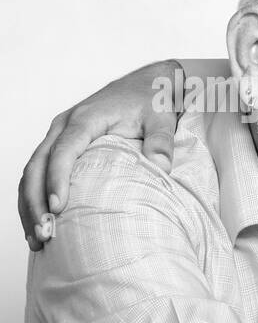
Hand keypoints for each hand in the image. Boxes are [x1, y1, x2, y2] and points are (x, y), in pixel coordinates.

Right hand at [19, 59, 183, 249]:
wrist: (148, 83)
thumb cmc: (152, 100)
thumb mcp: (162, 117)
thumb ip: (160, 141)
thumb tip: (160, 166)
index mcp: (86, 118)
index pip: (63, 151)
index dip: (57, 179)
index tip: (58, 208)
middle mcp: (64, 126)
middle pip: (37, 165)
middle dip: (37, 201)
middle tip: (46, 234)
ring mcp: (59, 135)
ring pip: (32, 171)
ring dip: (30, 205)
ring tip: (38, 239)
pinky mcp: (61, 145)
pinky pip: (39, 172)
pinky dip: (34, 198)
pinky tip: (39, 224)